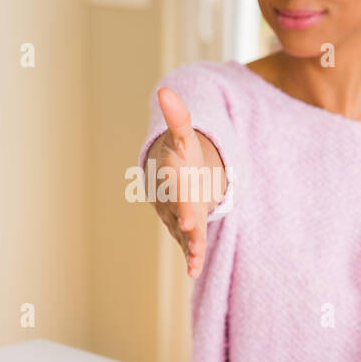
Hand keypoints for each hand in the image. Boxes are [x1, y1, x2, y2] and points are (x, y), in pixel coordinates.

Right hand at [147, 87, 225, 277]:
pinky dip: (191, 258)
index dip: (177, 188)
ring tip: (195, 259)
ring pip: (182, 230)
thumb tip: (165, 90)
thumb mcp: (183, 136)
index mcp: (170, 174)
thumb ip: (178, 118)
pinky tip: (194, 271)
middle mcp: (170, 197)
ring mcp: (177, 216)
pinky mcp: (186, 230)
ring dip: (189, 244)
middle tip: (192, 227)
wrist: (172, 178)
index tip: (182, 191)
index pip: (173, 181)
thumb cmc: (181, 156)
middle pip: (178, 208)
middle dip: (185, 217)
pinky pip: (188, 245)